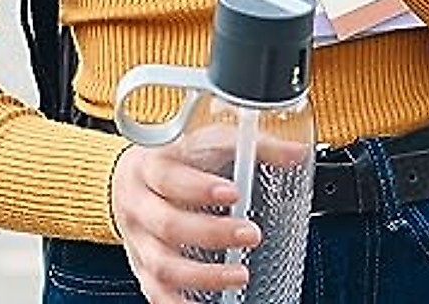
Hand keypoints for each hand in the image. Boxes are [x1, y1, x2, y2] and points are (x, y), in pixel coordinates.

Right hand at [111, 143, 259, 302]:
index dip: (199, 188)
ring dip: (203, 276)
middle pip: (168, 225)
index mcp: (151, 166)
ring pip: (163, 265)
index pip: (169, 178)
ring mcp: (138, 239)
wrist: (133, 177)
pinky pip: (156, 293)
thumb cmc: (177, 158)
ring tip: (240, 276)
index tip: (234, 193)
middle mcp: (138, 204)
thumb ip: (254, 146)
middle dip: (212, 234)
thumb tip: (296, 153)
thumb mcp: (209, 140)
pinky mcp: (141, 266)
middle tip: (250, 234)